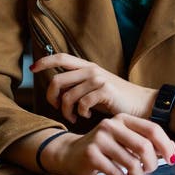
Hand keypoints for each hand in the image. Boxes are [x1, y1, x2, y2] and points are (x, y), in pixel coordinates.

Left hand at [30, 53, 156, 123]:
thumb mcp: (96, 87)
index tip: (32, 68)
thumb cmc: (116, 99)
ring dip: (66, 111)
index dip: (45, 62)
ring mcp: (98, 79)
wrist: (141, 104)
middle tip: (56, 108)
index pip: (61, 57)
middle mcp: (91, 70)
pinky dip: (80, 113)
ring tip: (74, 117)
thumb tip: (57, 91)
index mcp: (88, 67)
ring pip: (67, 96)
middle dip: (51, 98)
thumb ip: (78, 85)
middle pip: (57, 80)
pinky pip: (81, 104)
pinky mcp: (105, 91)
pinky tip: (85, 116)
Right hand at [39, 113, 174, 174]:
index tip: (171, 159)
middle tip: (149, 170)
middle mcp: (112, 124)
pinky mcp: (90, 154)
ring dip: (137, 174)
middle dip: (152, 163)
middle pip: (144, 146)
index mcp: (124, 119)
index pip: (152, 129)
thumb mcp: (125, 140)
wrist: (70, 154)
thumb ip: (147, 142)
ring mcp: (100, 138)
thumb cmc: (103, 149)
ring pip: (131, 161)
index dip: (165, 145)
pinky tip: (116, 174)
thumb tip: (172, 149)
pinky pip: (116, 171)